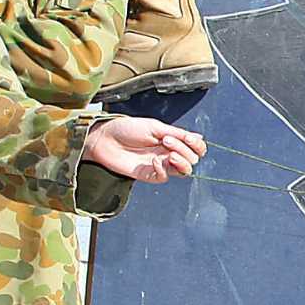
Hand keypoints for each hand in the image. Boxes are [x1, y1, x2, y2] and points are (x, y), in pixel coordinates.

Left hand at [85, 116, 206, 184]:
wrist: (105, 138)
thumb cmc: (126, 129)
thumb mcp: (154, 126)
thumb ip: (177, 133)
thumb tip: (198, 137)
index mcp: (172, 140)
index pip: (195, 148)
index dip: (197, 145)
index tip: (189, 138)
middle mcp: (168, 153)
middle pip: (192, 160)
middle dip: (184, 150)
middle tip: (167, 141)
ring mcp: (160, 165)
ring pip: (183, 171)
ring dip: (181, 162)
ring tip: (168, 154)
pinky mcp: (149, 175)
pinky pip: (164, 177)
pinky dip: (163, 170)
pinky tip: (154, 161)